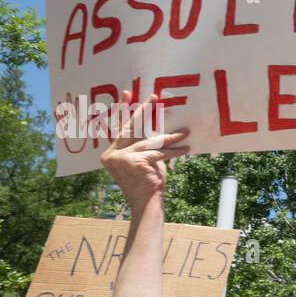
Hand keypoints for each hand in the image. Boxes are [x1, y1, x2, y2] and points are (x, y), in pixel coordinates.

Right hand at [98, 91, 189, 205]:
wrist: (146, 203)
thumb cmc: (147, 182)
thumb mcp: (143, 160)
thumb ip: (143, 144)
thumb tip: (155, 126)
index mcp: (110, 154)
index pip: (120, 128)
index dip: (124, 110)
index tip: (128, 93)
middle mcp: (112, 155)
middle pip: (131, 128)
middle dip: (144, 111)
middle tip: (153, 96)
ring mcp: (121, 158)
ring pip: (150, 141)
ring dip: (170, 137)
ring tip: (185, 132)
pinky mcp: (135, 161)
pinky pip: (159, 152)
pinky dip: (174, 151)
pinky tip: (185, 148)